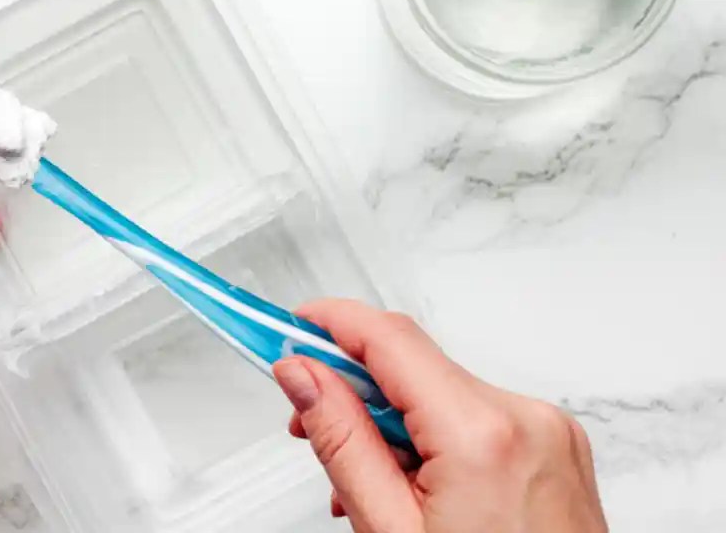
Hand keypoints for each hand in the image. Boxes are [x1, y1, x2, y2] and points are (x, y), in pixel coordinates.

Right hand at [274, 300, 605, 532]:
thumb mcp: (391, 530)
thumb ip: (341, 441)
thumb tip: (303, 377)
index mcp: (485, 435)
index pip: (388, 339)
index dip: (326, 325)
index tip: (283, 328)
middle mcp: (527, 419)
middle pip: (413, 367)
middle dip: (352, 389)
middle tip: (307, 422)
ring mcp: (550, 433)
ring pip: (441, 393)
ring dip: (391, 422)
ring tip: (366, 484)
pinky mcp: (555, 448)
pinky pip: (476, 419)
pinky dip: (433, 439)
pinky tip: (411, 486)